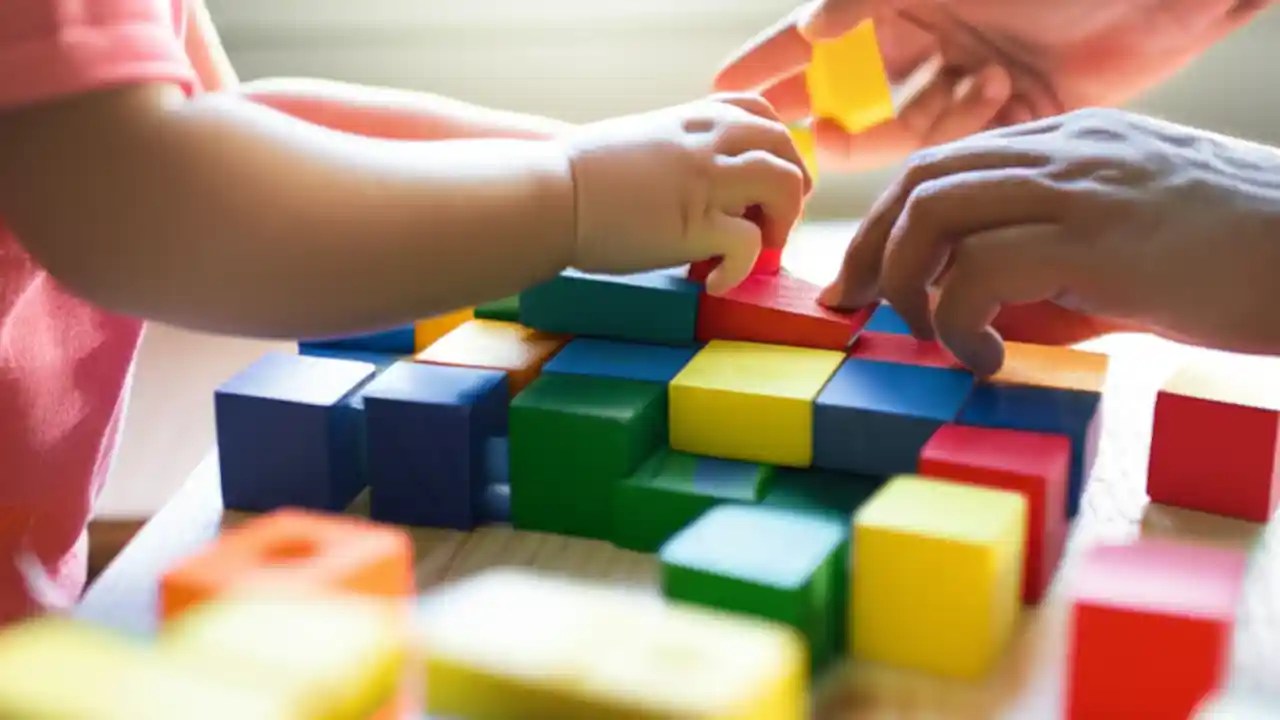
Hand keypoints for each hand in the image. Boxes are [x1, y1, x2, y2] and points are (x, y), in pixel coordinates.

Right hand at [563, 94, 810, 294]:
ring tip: (759, 248)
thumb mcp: (639, 142)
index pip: (763, 115)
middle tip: (773, 224)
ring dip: (783, 220)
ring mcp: (705, 180)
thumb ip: (677, 152)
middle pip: (785, 147)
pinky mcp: (696, 224)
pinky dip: (743, 269)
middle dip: (793, 187)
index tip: (766, 182)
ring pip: (785, 183)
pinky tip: (716, 282)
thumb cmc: (577, 176)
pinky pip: (750, 244)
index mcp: (692, 118)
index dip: (777, 150)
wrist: (548, 194)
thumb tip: (694, 184)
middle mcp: (707, 141)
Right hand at [715, 0, 1268, 170]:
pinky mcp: (1009, 111)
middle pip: (851, 87)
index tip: (720, 89)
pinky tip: (993, 84)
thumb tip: (811, 27)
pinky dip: (966, 122)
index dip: (770, 61)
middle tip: (777, 145)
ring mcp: (966, 73)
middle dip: (814, 114)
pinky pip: (961, 140)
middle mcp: (928, 34)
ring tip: (886, 118)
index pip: (817, 35)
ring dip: (897, 125)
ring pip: (904, 123)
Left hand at [820, 108, 1279, 373]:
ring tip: (928, 336)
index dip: (886, 222)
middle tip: (852, 308)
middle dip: (868, 249)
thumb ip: (1048, 271)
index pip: (944, 165)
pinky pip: (983, 267)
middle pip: (921, 180)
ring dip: (905, 281)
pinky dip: (958, 316)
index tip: (859, 278)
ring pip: (936, 210)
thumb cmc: (1235, 261)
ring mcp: (1081, 189)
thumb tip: (975, 316)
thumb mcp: (1125, 253)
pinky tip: (983, 356)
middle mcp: (1066, 153)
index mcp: (1070, 147)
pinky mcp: (1100, 240)